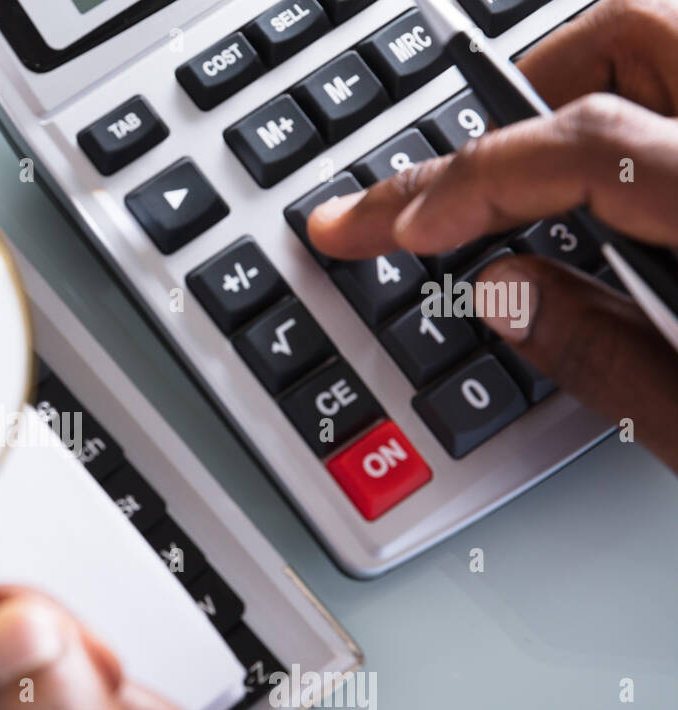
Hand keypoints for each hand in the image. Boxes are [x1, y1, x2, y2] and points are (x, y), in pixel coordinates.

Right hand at [307, 0, 677, 472]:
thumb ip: (601, 360)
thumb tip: (501, 295)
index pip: (575, 148)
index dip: (455, 182)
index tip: (375, 226)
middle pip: (630, 36)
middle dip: (516, 97)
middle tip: (446, 180)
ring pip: (670, 44)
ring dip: (580, 94)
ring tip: (521, 179)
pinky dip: (630, 127)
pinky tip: (612, 204)